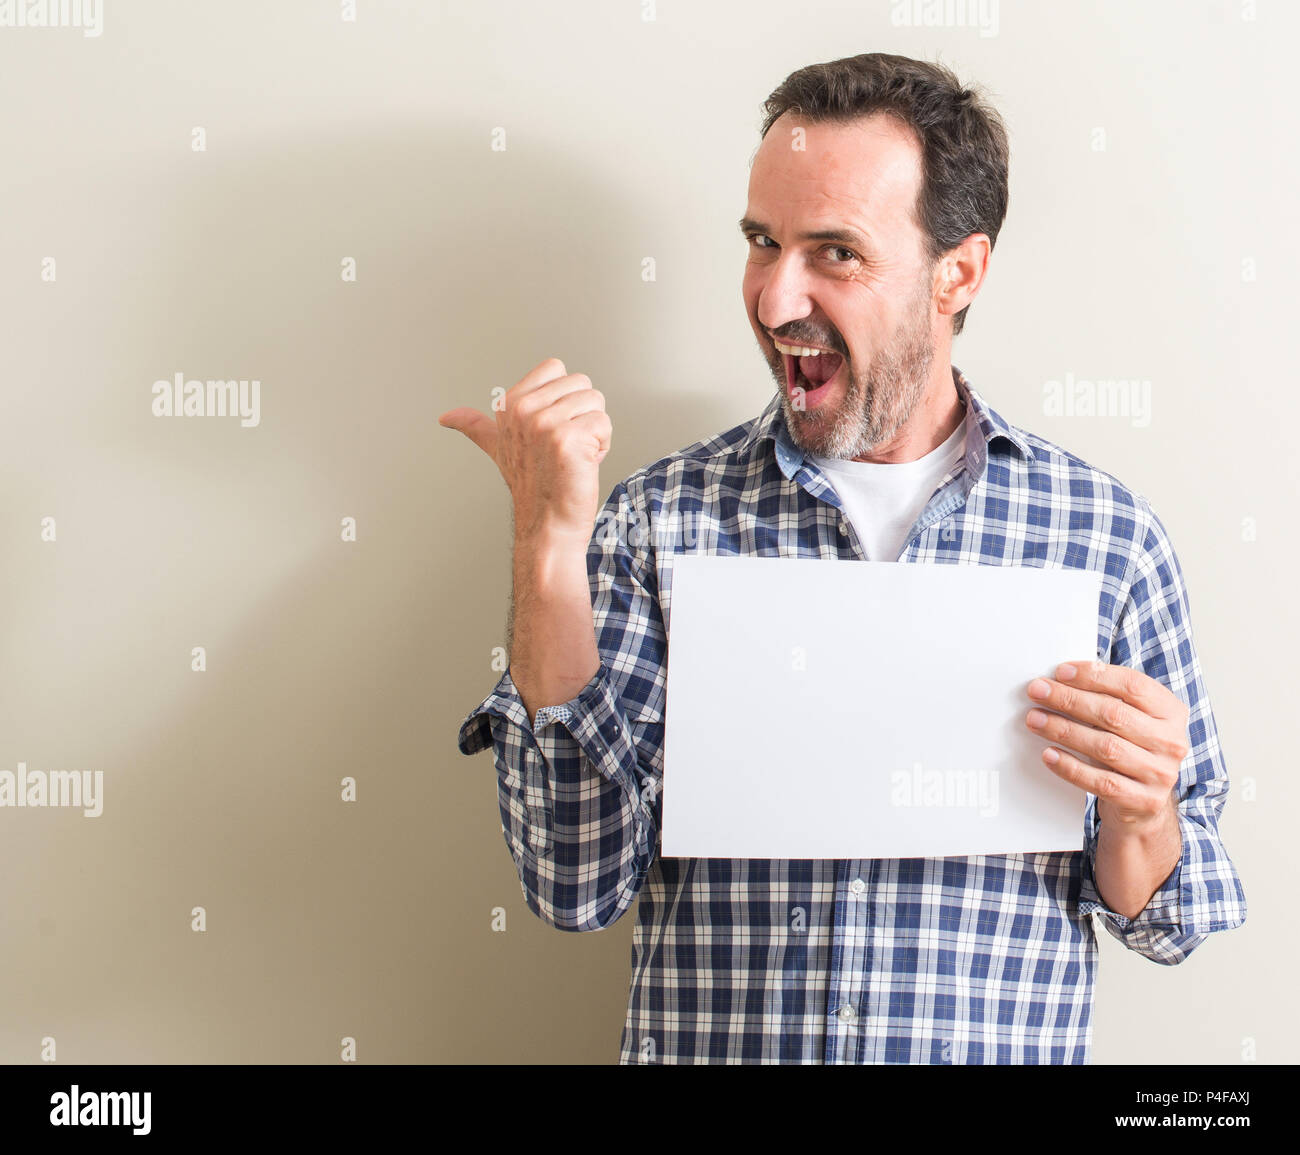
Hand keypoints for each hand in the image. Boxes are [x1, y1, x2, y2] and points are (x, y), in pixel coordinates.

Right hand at [438, 357, 611, 541]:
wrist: (548, 524)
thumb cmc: (532, 486)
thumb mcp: (498, 448)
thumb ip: (475, 427)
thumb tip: (446, 417)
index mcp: (510, 405)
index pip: (557, 369)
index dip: (564, 399)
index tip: (551, 431)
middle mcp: (523, 411)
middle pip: (581, 383)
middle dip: (583, 415)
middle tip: (564, 447)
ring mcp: (544, 424)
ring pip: (595, 401)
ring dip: (594, 431)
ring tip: (573, 455)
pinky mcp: (567, 438)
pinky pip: (603, 423)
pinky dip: (602, 446)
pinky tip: (582, 464)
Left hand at [1024, 660, 1189, 829]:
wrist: (1146, 802)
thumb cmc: (1130, 749)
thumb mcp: (1132, 720)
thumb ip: (1108, 698)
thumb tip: (1060, 679)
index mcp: (1171, 712)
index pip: (1133, 685)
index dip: (1095, 676)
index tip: (1060, 672)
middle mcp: (1171, 742)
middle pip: (1114, 714)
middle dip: (1069, 700)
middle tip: (1037, 691)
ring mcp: (1160, 773)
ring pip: (1105, 747)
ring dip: (1064, 730)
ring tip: (1035, 719)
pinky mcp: (1143, 800)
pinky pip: (1101, 781)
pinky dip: (1071, 767)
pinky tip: (1049, 754)